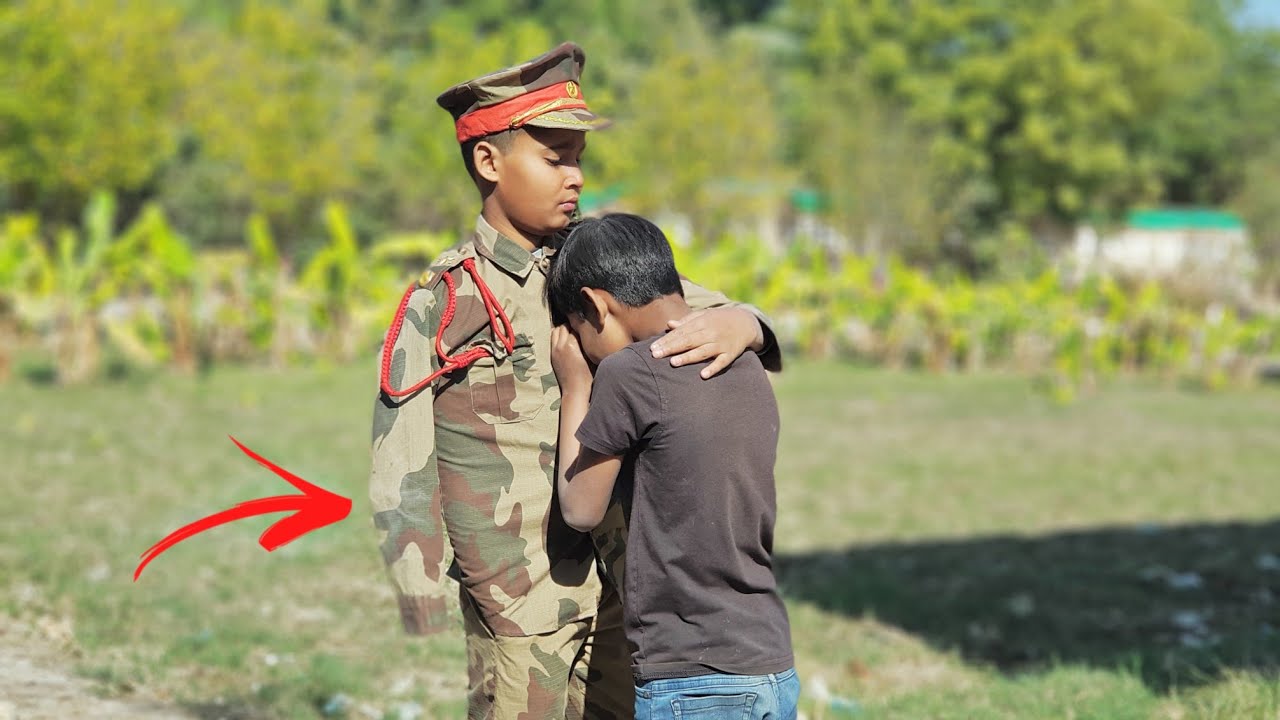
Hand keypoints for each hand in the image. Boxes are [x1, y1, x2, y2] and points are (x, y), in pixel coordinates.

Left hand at [551, 325, 592, 393]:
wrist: (575, 390)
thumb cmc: (587, 375)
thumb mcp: (590, 356)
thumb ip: (586, 342)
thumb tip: (588, 332)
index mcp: (571, 344)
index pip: (575, 326)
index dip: (581, 325)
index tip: (586, 326)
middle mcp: (561, 345)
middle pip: (563, 326)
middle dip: (570, 325)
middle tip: (579, 328)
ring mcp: (554, 350)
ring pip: (555, 331)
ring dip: (562, 330)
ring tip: (571, 333)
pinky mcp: (552, 356)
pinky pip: (553, 340)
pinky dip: (558, 337)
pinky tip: (566, 341)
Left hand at [649, 307, 763, 378]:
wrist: (746, 322)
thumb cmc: (719, 320)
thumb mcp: (704, 316)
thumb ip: (687, 321)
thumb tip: (669, 324)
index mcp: (702, 323)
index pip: (681, 332)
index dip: (666, 340)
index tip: (652, 348)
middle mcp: (710, 333)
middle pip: (688, 341)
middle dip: (671, 348)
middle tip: (655, 355)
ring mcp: (721, 344)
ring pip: (702, 352)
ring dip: (688, 357)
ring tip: (672, 363)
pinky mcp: (730, 354)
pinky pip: (721, 362)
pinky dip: (713, 368)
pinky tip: (703, 375)